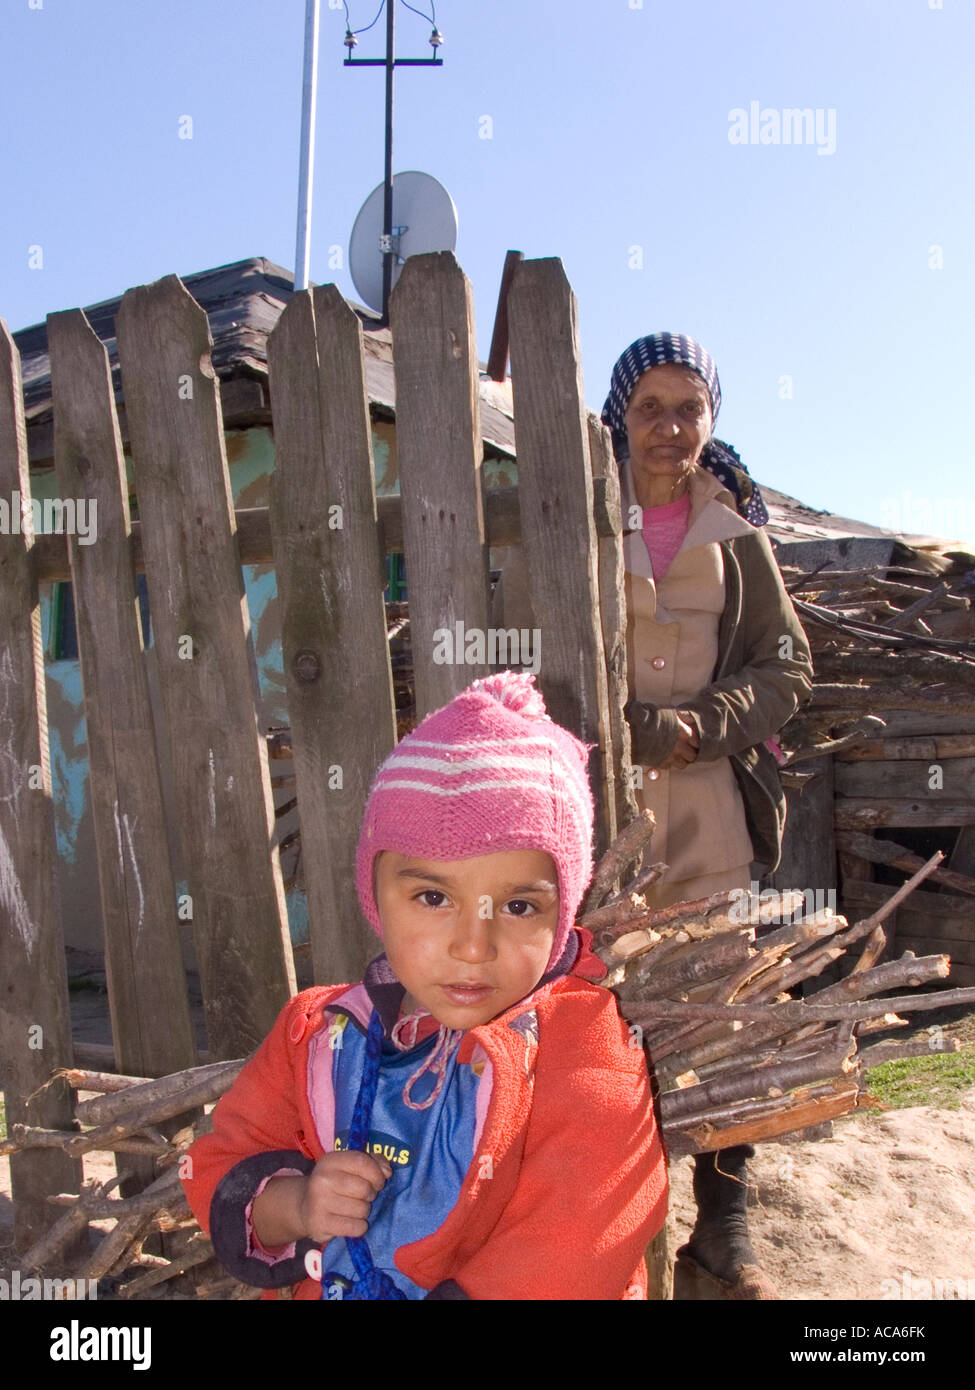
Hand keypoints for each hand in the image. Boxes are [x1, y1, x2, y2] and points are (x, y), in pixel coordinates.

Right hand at [252, 1150, 392, 1247]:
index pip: (362, 1162)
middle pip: (364, 1189)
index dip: (377, 1174)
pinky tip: (350, 1222)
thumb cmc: (334, 1184)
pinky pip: (355, 1228)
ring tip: (354, 1209)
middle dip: (371, 1195)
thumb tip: (387, 1172)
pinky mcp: (320, 1224)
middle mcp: (322, 1179)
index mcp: (330, 1161)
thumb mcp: (348, 1167)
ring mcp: (319, 1202)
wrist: (304, 1207)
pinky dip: (359, 1227)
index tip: (379, 1181)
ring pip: (362, 1210)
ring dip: (364, 1212)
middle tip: (364, 1197)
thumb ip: (372, 1162)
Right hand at [658, 714, 698, 770]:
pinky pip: (669, 766)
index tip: (689, 742)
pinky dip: (668, 762)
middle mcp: (680, 746)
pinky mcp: (662, 763)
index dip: (693, 743)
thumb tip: (689, 719)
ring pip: (683, 764)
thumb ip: (682, 718)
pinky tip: (664, 755)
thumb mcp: (671, 715)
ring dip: (679, 760)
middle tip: (683, 750)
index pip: (697, 743)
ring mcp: (671, 756)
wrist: (637, 728)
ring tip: (674, 754)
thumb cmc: (654, 719)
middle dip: (688, 753)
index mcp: (685, 734)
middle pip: (692, 756)